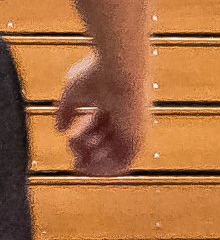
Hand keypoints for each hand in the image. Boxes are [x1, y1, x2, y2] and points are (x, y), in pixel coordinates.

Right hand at [53, 54, 148, 176]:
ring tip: (80, 156)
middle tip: (73, 149)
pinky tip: (89, 165)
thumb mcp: (73, 92)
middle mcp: (125, 118)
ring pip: (112, 156)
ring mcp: (132, 128)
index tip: (70, 138)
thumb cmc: (97, 75)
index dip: (81, 138)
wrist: (119, 70)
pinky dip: (105, 169)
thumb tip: (60, 130)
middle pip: (103, 144)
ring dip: (92, 162)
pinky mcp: (137, 137)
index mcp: (113, 104)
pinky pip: (124, 164)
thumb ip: (66, 110)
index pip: (96, 130)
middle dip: (84, 151)